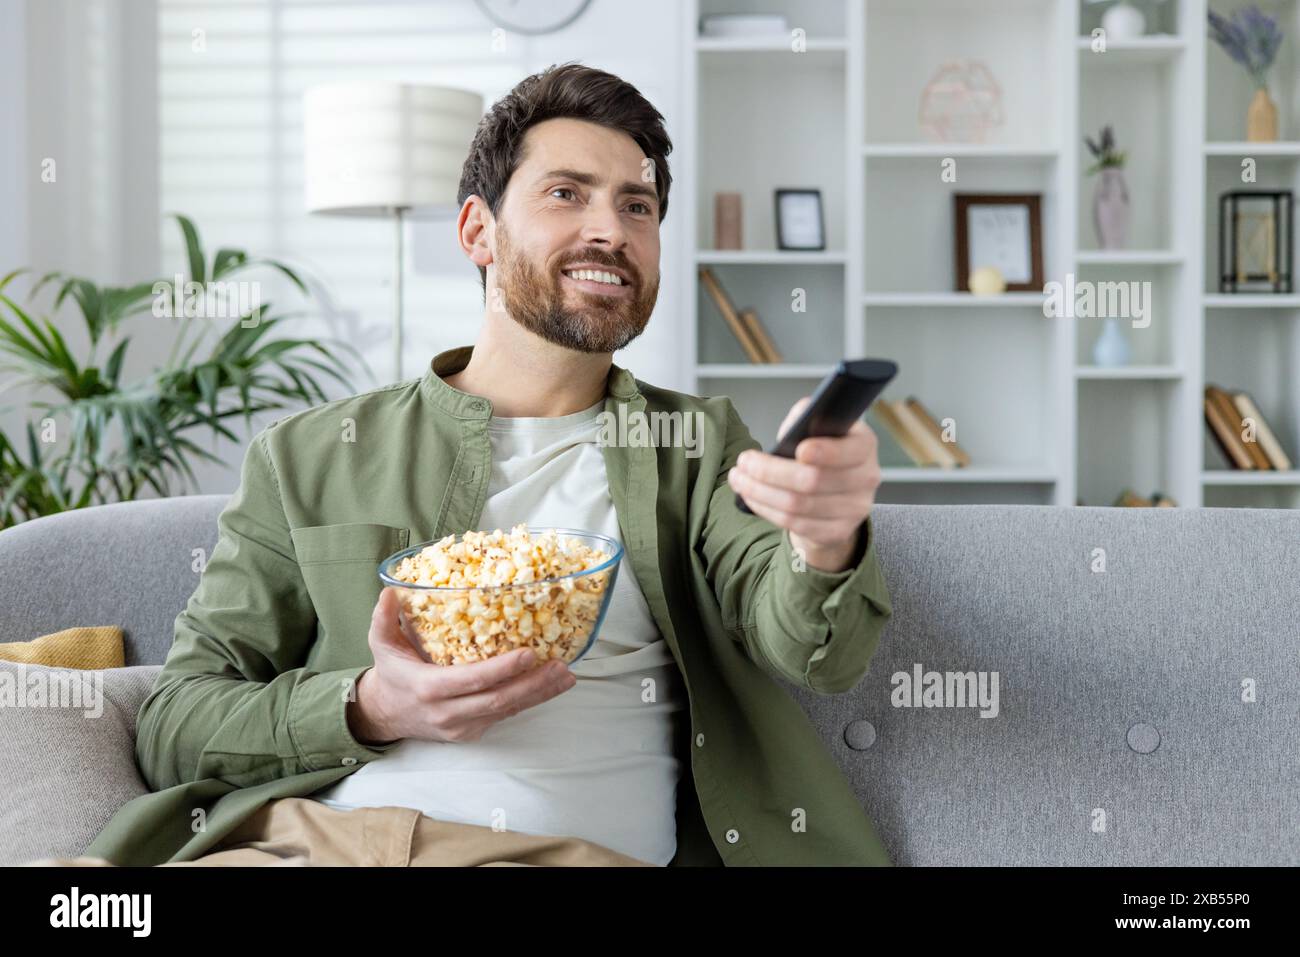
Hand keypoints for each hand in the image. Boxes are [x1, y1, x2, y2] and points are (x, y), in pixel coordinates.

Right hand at [347, 587, 577, 744]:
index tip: (528, 654)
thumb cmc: (391, 673)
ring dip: (540, 694)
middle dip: (533, 684)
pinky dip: (530, 701)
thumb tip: (390, 591)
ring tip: (567, 676)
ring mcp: (461, 726)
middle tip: (561, 666)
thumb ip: (384, 618)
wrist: (385, 714)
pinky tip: (551, 686)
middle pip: (498, 700)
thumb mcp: (380, 644)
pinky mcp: (471, 732)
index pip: (472, 680)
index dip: (502, 669)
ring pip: (507, 711)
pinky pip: (504, 716)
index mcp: (429, 688)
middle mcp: (448, 711)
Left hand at [727, 396, 881, 571]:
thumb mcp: (818, 426)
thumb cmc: (821, 452)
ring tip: (739, 478)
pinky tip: (751, 497)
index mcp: (864, 445)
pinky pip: (794, 524)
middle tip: (744, 461)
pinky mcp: (837, 532)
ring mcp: (854, 509)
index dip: (825, 451)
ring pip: (798, 505)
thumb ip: (806, 418)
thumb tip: (791, 430)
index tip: (799, 449)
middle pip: (813, 481)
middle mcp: (866, 478)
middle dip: (769, 471)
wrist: (835, 492)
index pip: (850, 450)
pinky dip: (766, 509)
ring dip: (760, 492)